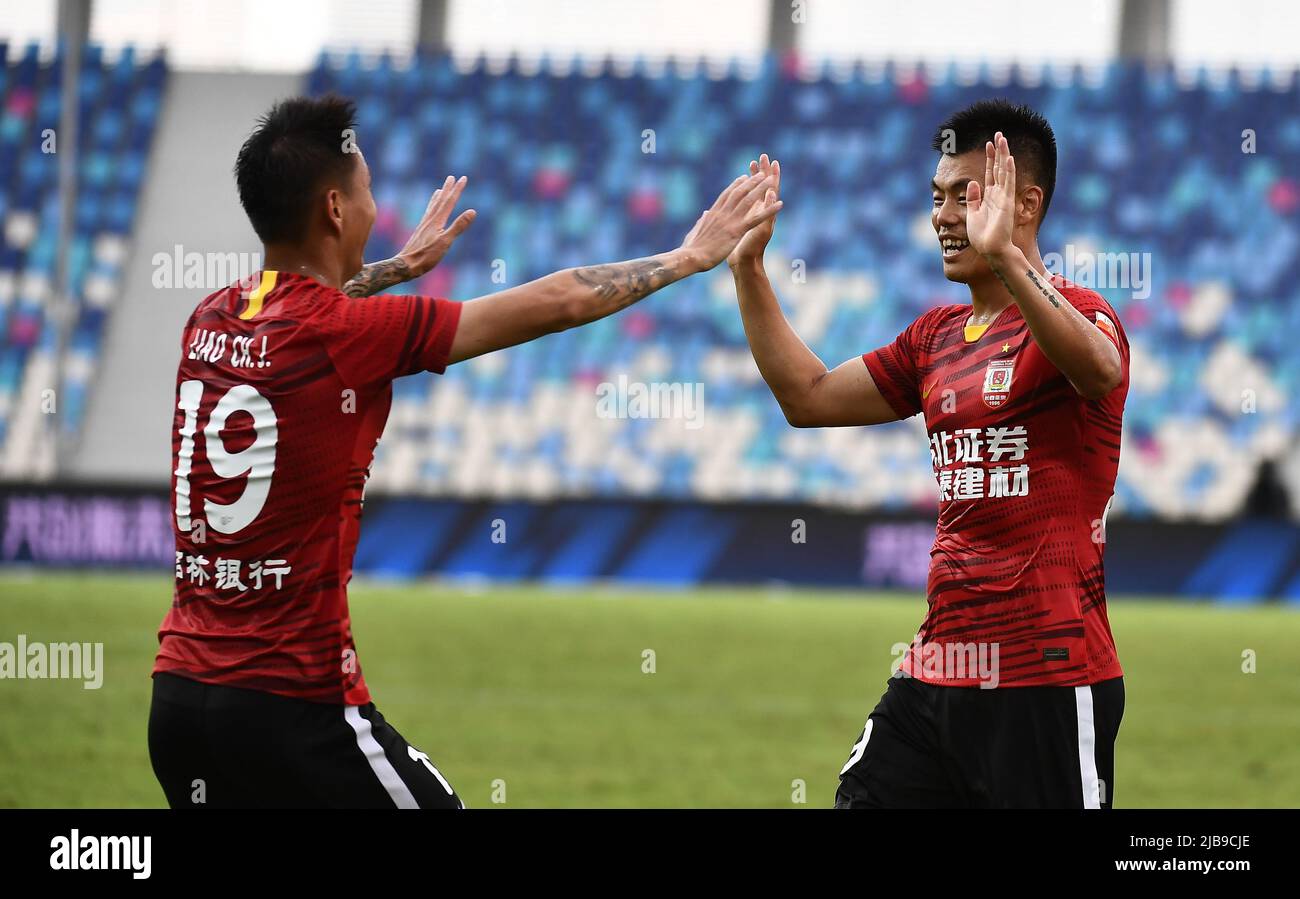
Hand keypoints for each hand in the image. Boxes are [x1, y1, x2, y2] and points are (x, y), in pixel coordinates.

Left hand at [397, 175, 476, 277]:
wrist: (407, 264)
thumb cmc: (427, 255)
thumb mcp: (446, 241)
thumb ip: (459, 226)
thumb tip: (473, 211)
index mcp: (437, 221)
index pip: (450, 201)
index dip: (457, 190)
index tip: (463, 178)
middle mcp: (430, 220)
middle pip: (441, 201)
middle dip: (448, 189)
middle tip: (452, 177)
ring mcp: (424, 225)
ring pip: (433, 207)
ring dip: (438, 197)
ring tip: (440, 189)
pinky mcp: (421, 231)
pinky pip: (427, 215)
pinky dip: (431, 208)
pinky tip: (430, 211)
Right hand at [679, 169, 781, 272]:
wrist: (691, 257)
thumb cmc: (691, 248)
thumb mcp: (695, 231)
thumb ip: (702, 221)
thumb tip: (704, 214)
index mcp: (713, 213)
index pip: (726, 195)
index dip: (736, 185)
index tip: (743, 178)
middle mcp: (722, 213)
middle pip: (739, 192)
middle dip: (751, 181)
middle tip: (761, 173)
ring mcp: (730, 221)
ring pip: (749, 200)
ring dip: (761, 189)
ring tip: (771, 179)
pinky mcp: (737, 231)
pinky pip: (756, 218)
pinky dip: (769, 211)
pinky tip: (780, 204)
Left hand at [728, 154, 780, 267]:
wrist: (742, 265)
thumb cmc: (736, 248)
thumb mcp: (727, 230)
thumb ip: (722, 219)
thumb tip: (710, 213)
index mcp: (751, 213)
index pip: (753, 191)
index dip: (753, 177)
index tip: (750, 164)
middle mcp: (761, 216)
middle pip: (764, 190)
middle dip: (765, 173)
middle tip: (766, 157)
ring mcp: (764, 223)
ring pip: (770, 200)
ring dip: (772, 182)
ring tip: (774, 168)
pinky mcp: (764, 233)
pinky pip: (769, 217)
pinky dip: (771, 206)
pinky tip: (774, 194)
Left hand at [965, 132, 1016, 261]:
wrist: (990, 249)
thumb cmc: (982, 235)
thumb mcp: (972, 213)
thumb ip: (973, 198)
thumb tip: (972, 182)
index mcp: (989, 196)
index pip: (990, 173)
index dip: (989, 158)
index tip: (988, 144)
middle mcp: (998, 194)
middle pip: (998, 168)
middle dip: (998, 151)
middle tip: (998, 134)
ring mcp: (1003, 197)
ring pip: (1004, 171)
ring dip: (1003, 155)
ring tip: (1002, 138)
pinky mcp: (1006, 202)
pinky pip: (1008, 183)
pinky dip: (1008, 170)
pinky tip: (1008, 158)